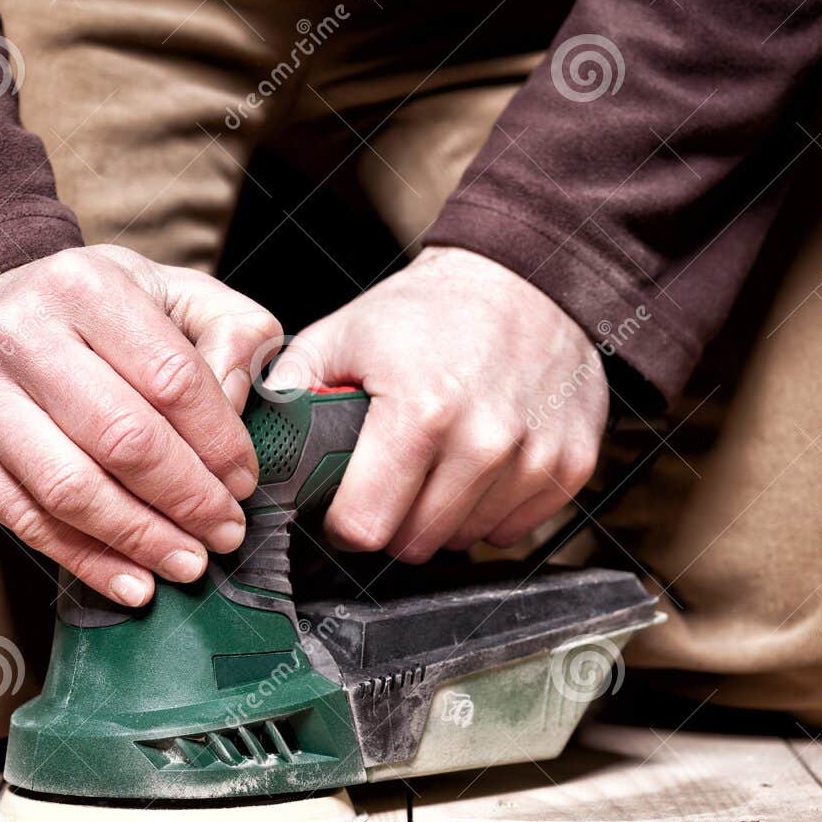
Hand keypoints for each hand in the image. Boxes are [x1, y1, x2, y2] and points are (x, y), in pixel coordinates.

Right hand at [0, 245, 280, 606]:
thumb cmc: (85, 312)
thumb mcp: (167, 290)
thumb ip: (229, 332)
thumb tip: (240, 405)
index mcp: (82, 284)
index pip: (171, 377)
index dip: (219, 442)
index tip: (245, 481)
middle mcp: (17, 331)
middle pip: (122, 438)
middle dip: (187, 499)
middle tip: (225, 532)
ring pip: (71, 489)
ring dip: (141, 539)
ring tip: (188, 563)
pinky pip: (26, 520)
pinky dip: (87, 561)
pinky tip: (133, 581)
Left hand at [269, 247, 606, 560]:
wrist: (527, 277)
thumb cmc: (428, 309)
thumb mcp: (341, 336)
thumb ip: (290, 391)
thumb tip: (251, 443)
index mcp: (420, 413)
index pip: (366, 527)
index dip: (344, 522)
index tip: (345, 503)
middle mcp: (483, 442)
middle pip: (414, 544)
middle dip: (391, 522)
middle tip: (388, 479)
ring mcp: (533, 457)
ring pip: (463, 541)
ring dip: (440, 518)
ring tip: (433, 466)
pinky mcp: (570, 465)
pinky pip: (512, 529)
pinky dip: (488, 511)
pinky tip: (475, 469)